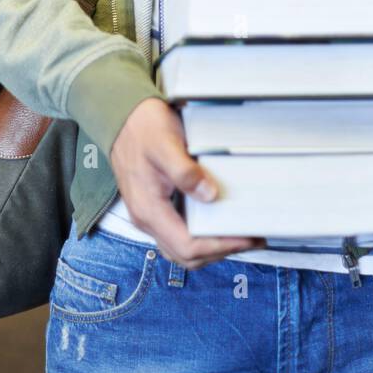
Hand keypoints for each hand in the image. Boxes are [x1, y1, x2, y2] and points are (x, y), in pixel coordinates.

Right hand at [109, 97, 266, 268]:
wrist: (122, 117)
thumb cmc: (142, 128)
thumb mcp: (166, 144)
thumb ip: (185, 172)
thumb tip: (209, 195)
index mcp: (148, 209)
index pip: (187, 246)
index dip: (220, 246)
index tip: (246, 237)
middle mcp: (146, 218)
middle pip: (186, 255)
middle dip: (220, 251)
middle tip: (250, 239)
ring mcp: (149, 215)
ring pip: (181, 249)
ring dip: (211, 247)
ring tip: (238, 234)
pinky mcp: (155, 207)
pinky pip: (178, 233)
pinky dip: (200, 236)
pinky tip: (217, 222)